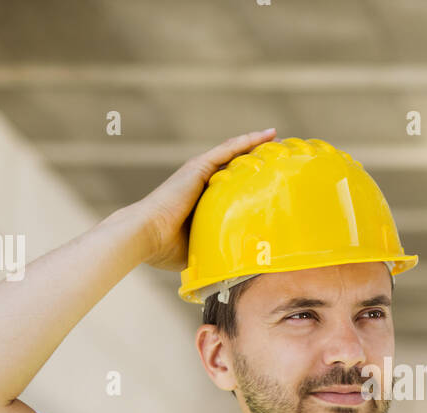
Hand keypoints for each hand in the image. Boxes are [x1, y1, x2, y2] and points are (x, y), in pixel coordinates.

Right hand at [134, 128, 277, 269]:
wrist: (145, 234)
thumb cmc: (165, 247)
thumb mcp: (200, 246)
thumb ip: (217, 247)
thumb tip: (237, 263)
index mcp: (201, 200)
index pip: (230, 186)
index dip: (250, 180)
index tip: (271, 179)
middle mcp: (200, 182)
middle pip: (235, 166)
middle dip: (257, 158)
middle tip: (281, 155)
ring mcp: (199, 172)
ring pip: (234, 153)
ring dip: (257, 145)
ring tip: (279, 139)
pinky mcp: (198, 167)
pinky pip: (228, 150)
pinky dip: (248, 141)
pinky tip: (267, 135)